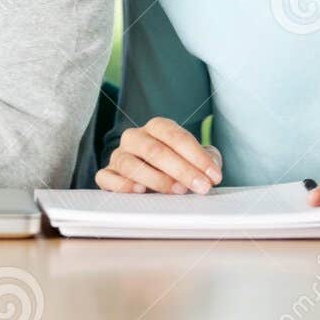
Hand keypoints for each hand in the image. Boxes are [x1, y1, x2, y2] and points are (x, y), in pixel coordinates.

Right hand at [96, 116, 221, 193]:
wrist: (151, 175)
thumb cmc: (175, 165)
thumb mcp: (195, 159)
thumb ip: (207, 160)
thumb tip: (212, 172)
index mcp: (156, 128)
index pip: (174, 136)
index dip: (196, 156)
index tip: (213, 175)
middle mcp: (134, 138)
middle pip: (154, 149)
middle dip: (182, 169)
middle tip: (201, 186)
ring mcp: (118, 155)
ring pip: (130, 164)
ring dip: (156, 179)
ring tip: (177, 191)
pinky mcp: (106, 174)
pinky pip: (106, 177)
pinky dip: (122, 184)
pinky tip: (140, 191)